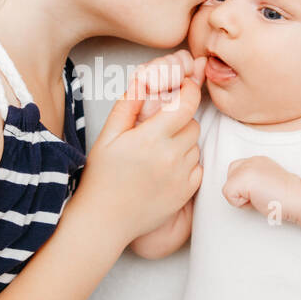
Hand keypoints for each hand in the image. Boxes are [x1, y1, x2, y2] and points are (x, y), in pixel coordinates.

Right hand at [74, 62, 203, 249]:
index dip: (189, 91)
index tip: (184, 88)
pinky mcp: (186, 192)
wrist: (105, 220)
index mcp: (150, 138)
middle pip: (193, 124)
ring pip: (195, 145)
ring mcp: (181, 176)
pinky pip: (198, 167)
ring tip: (159, 152)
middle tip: (160, 129)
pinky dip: (187, 164)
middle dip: (181, 120)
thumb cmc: (102, 176)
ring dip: (183, 143)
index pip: (187, 104)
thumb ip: (128, 105)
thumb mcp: (108, 136)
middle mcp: (170, 156)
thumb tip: (144, 79)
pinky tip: (166, 169)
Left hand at [221, 155, 299, 219]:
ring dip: (242, 198)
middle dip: (241, 190)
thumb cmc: (287, 196)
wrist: (297, 197)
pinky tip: (258, 200)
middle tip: (261, 194)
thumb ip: (255, 180)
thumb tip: (243, 190)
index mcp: (258, 161)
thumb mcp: (269, 182)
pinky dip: (242, 204)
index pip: (237, 171)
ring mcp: (245, 168)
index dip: (246, 186)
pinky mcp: (242, 179)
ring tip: (260, 197)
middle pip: (230, 177)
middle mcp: (251, 161)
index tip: (264, 191)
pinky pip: (229, 196)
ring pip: (229, 187)